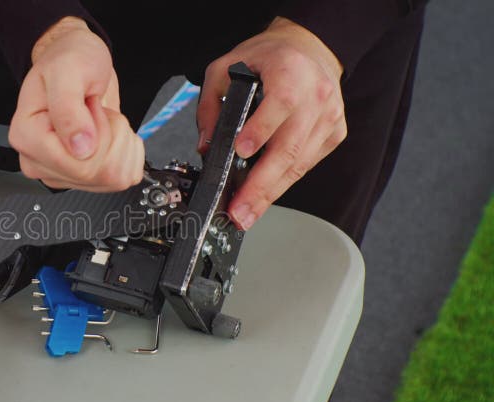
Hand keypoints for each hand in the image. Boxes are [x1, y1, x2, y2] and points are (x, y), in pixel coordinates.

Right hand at [9, 17, 143, 191]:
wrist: (79, 60)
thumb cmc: (68, 60)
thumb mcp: (68, 72)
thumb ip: (69, 108)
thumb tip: (80, 148)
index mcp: (27, 138)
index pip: (77, 166)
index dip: (97, 135)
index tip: (88, 108)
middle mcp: (41, 161)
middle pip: (96, 175)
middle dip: (111, 136)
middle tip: (95, 110)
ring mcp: (62, 172)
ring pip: (112, 179)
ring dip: (119, 142)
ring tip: (101, 118)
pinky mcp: (84, 176)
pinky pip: (122, 178)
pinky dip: (126, 151)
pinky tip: (109, 131)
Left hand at [197, 17, 346, 229]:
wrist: (310, 50)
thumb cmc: (270, 59)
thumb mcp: (228, 67)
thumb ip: (211, 104)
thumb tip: (206, 145)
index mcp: (291, 73)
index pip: (279, 105)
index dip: (260, 131)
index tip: (239, 152)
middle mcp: (316, 97)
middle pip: (289, 148)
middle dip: (261, 186)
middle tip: (240, 211)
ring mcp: (329, 118)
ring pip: (299, 164)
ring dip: (270, 193)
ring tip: (247, 214)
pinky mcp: (334, 134)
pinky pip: (306, 164)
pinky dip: (284, 181)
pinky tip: (265, 196)